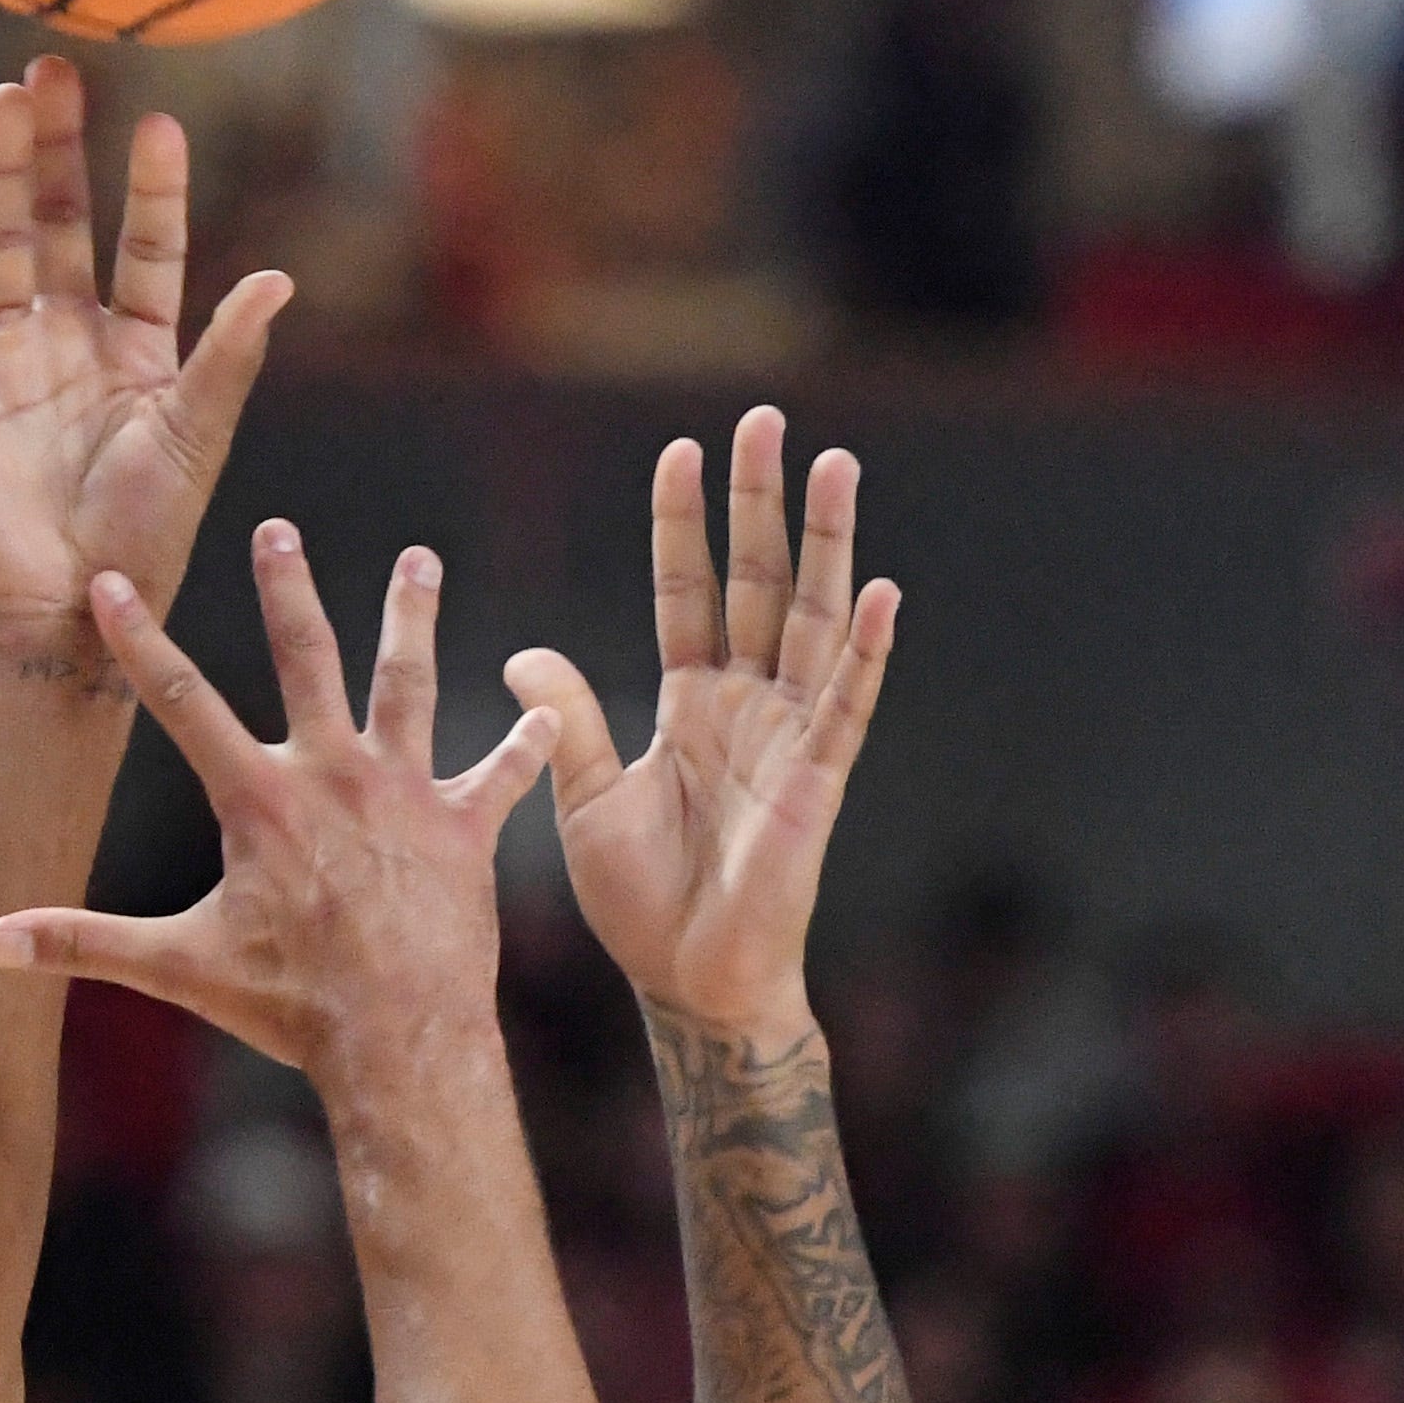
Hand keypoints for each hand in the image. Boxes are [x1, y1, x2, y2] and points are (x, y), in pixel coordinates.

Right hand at [0, 55, 289, 644]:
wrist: (70, 608)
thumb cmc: (145, 536)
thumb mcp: (196, 437)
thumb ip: (227, 356)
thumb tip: (279, 279)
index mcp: (136, 351)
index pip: (148, 249)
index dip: (154, 190)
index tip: (161, 124)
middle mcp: (66, 341)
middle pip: (59, 223)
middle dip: (60, 149)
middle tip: (58, 69)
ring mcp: (0, 360)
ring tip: (4, 98)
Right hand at [0, 527, 555, 1086]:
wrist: (400, 1040)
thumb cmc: (288, 1007)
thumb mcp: (178, 969)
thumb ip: (83, 944)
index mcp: (260, 798)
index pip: (183, 702)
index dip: (143, 640)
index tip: (113, 582)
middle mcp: (334, 774)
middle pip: (308, 659)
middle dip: (288, 589)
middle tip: (278, 529)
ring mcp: (404, 794)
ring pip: (408, 685)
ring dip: (411, 620)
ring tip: (420, 563)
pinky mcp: (464, 828)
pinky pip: (500, 774)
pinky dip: (524, 742)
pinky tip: (547, 708)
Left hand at [503, 422, 898, 1032]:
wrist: (689, 982)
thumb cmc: (641, 903)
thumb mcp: (585, 800)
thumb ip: (566, 723)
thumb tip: (520, 653)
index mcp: (690, 704)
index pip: (688, 591)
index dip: (685, 525)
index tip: (682, 449)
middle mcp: (747, 705)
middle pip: (758, 581)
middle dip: (762, 503)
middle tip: (768, 420)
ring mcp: (789, 737)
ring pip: (812, 620)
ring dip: (825, 545)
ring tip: (835, 466)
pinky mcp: (817, 782)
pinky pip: (846, 705)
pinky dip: (867, 651)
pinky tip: (883, 591)